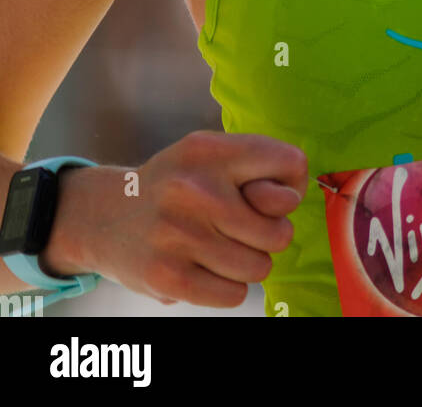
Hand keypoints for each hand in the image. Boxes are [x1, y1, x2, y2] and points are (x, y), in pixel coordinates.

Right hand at [43, 131, 307, 307]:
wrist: (104, 216)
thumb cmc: (174, 186)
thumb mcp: (207, 155)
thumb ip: (255, 166)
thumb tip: (294, 195)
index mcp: (210, 151)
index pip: (290, 163)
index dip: (292, 185)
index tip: (272, 192)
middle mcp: (195, 189)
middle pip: (280, 230)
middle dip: (269, 234)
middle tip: (241, 227)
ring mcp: (180, 235)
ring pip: (260, 266)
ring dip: (247, 262)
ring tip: (219, 246)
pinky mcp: (170, 278)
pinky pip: (235, 294)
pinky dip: (227, 286)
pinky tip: (205, 267)